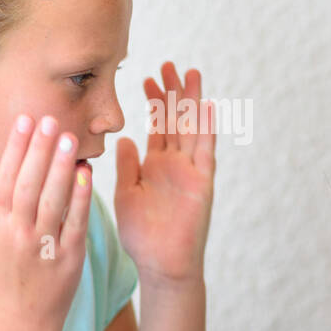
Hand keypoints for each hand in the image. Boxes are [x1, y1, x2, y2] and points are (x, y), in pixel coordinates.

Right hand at [0, 114, 91, 328]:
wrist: (23, 317)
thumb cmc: (4, 272)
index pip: (5, 179)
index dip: (16, 148)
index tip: (26, 121)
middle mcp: (17, 234)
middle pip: (27, 185)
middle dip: (39, 151)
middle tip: (51, 120)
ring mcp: (43, 246)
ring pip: (51, 200)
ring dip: (60, 168)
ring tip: (70, 139)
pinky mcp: (69, 258)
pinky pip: (75, 223)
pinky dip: (80, 198)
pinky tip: (86, 174)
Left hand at [115, 62, 215, 285]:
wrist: (161, 265)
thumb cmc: (142, 235)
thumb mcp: (126, 194)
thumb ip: (126, 166)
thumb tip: (123, 138)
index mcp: (155, 165)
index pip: (157, 126)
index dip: (154, 102)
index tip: (145, 77)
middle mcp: (175, 164)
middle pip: (177, 120)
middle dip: (173, 93)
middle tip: (168, 65)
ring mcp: (191, 171)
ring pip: (193, 128)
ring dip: (192, 102)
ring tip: (190, 73)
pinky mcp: (202, 183)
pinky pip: (205, 151)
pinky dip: (207, 129)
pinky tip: (207, 107)